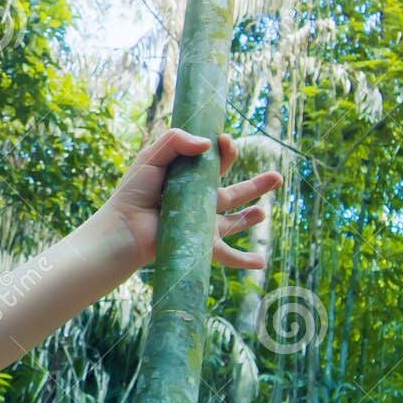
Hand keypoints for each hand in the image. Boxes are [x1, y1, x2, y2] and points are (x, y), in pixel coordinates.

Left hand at [97, 128, 282, 272]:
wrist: (125, 228)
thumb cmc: (133, 192)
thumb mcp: (152, 157)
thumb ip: (176, 140)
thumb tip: (208, 145)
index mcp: (185, 180)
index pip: (213, 165)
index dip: (223, 151)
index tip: (225, 140)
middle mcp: (196, 203)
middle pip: (231, 193)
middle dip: (256, 186)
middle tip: (277, 177)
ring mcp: (200, 225)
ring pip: (232, 221)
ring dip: (250, 217)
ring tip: (264, 212)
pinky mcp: (200, 244)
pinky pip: (226, 255)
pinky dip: (244, 260)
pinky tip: (261, 263)